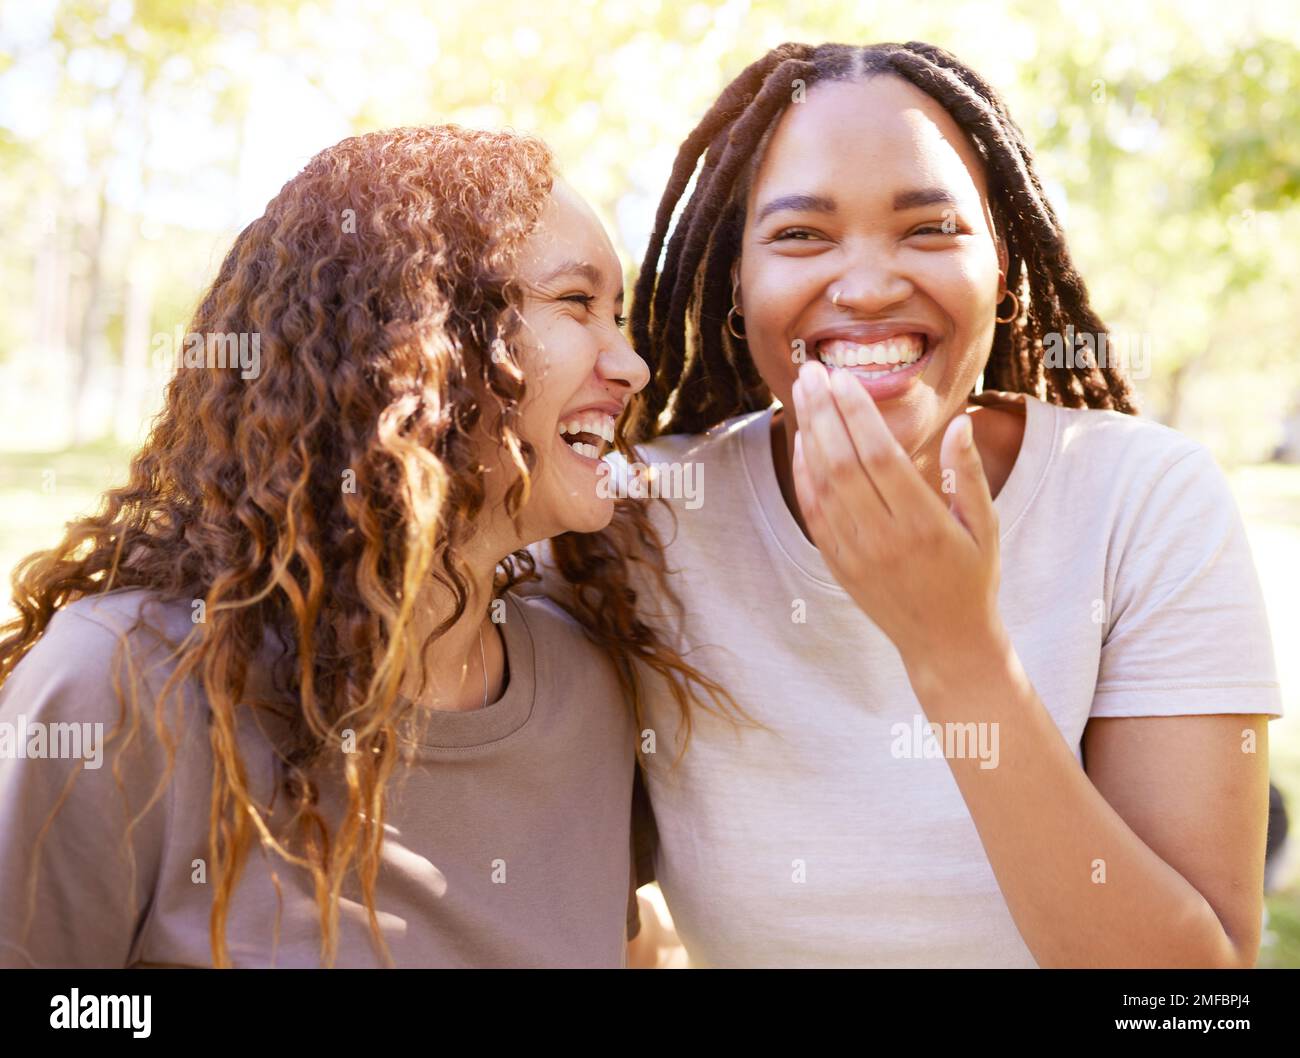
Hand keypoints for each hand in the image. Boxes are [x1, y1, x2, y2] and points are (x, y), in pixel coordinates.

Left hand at [789, 360, 1008, 682]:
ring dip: (808, 434)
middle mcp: (883, 538)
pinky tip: (802, 441)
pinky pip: (813, 512)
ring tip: (802, 393)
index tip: (842, 377)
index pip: (879, 456)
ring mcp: (855, 554)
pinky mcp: (838, 564)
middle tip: (810, 370)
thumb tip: (962, 422)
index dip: (856, 413)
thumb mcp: (986, 527)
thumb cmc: (973, 577)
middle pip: (841, 463)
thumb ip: (970, 475)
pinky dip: (803, 474)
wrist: (946, 644)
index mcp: (924, 524)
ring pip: (821, 484)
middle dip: (823, 411)